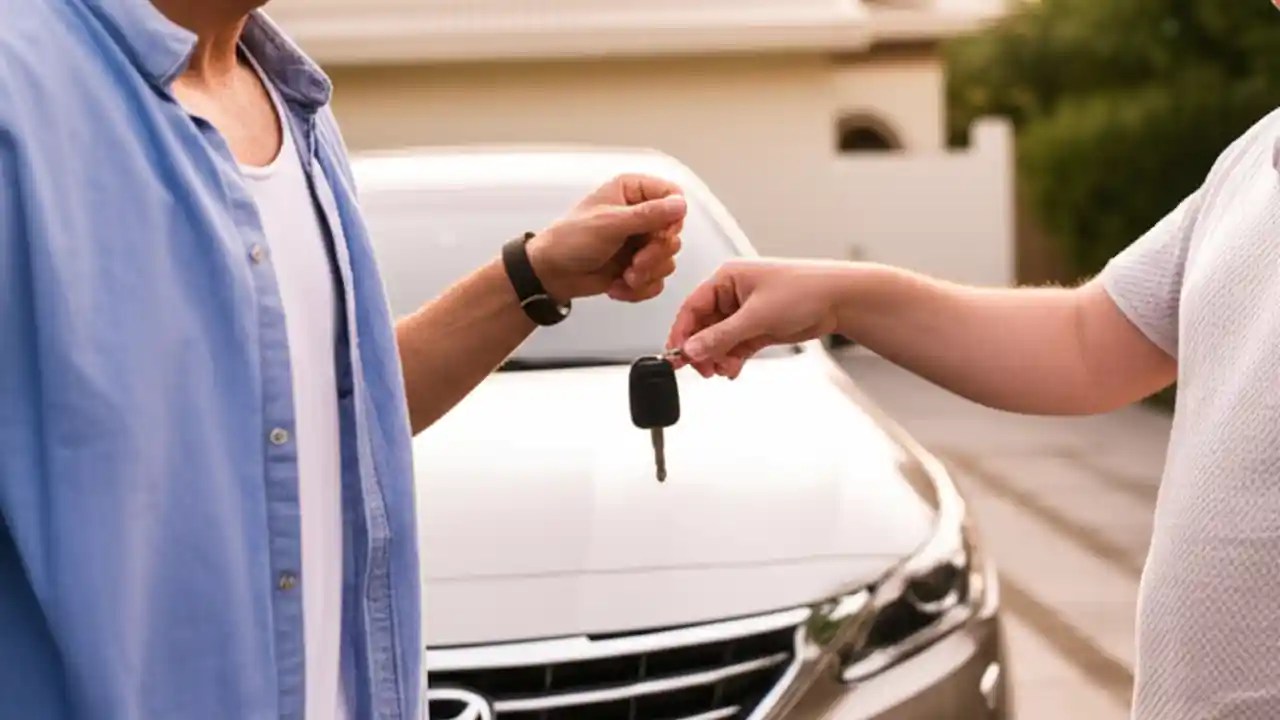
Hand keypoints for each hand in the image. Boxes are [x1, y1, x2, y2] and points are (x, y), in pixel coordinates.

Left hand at [527, 174, 686, 302]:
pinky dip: (640, 289)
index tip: (660, 234)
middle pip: (673, 233)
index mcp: (632, 192)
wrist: (550, 274)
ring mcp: (639, 243)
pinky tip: (619, 287)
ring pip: (667, 260)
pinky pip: (656, 280)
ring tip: (624, 277)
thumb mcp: (609, 224)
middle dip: (656, 255)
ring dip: (647, 274)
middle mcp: (640, 215)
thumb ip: (647, 214)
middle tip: (635, 263)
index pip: (673, 196)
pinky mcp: (637, 267)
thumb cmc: (570, 240)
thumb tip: (680, 204)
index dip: (673, 218)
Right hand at [667, 258, 848, 378]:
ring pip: (719, 340)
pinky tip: (732, 370)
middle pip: (703, 326)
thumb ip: (721, 336)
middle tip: (702, 369)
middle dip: (702, 350)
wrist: (840, 299)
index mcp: (727, 279)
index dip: (682, 333)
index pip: (692, 307)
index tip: (677, 356)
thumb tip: (692, 349)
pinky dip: (732, 359)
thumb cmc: (804, 290)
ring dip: (717, 357)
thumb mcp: (756, 316)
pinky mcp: (759, 328)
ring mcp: (746, 312)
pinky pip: (736, 346)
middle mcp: (733, 294)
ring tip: (722, 370)